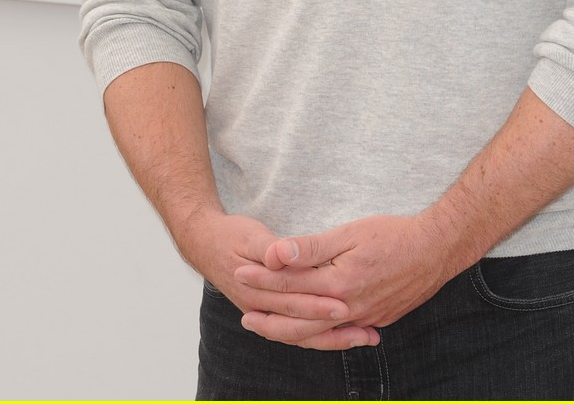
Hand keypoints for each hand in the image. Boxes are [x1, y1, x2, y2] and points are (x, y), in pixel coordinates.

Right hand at [178, 209, 377, 349]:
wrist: (205, 244)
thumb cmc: (231, 236)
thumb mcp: (250, 236)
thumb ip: (269, 248)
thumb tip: (279, 255)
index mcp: (257, 291)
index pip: (293, 302)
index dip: (318, 304)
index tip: (344, 305)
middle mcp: (262, 308)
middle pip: (302, 326)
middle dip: (335, 329)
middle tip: (366, 330)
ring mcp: (267, 313)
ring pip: (304, 336)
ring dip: (335, 338)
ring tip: (367, 336)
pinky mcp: (271, 312)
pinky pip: (299, 332)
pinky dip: (322, 335)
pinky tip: (347, 333)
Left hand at [236, 213, 454, 345]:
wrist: (437, 250)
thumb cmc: (394, 234)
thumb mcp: (351, 232)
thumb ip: (312, 247)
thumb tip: (276, 253)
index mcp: (339, 283)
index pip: (290, 283)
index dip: (263, 277)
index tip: (239, 271)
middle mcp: (348, 308)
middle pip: (298, 319)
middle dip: (268, 315)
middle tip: (243, 314)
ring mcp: (363, 319)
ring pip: (317, 335)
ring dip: (289, 331)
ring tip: (268, 328)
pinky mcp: (375, 321)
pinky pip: (339, 336)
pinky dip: (318, 337)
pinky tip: (309, 333)